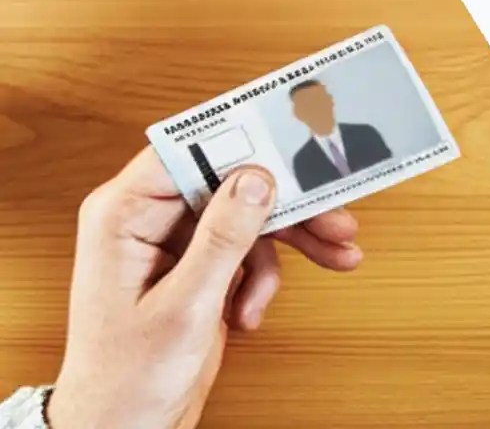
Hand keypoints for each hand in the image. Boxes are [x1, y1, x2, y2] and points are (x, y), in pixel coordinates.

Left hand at [46, 147, 363, 428]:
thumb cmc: (126, 378)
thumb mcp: (184, 306)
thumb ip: (222, 237)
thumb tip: (255, 178)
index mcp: (123, 215)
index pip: (187, 151)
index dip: (243, 140)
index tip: (295, 139)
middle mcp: (147, 220)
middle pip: (231, 182)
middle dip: (288, 203)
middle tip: (337, 217)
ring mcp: (172, 243)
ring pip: (248, 215)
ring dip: (290, 240)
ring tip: (337, 255)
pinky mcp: (194, 267)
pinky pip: (246, 249)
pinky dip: (263, 277)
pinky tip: (254, 310)